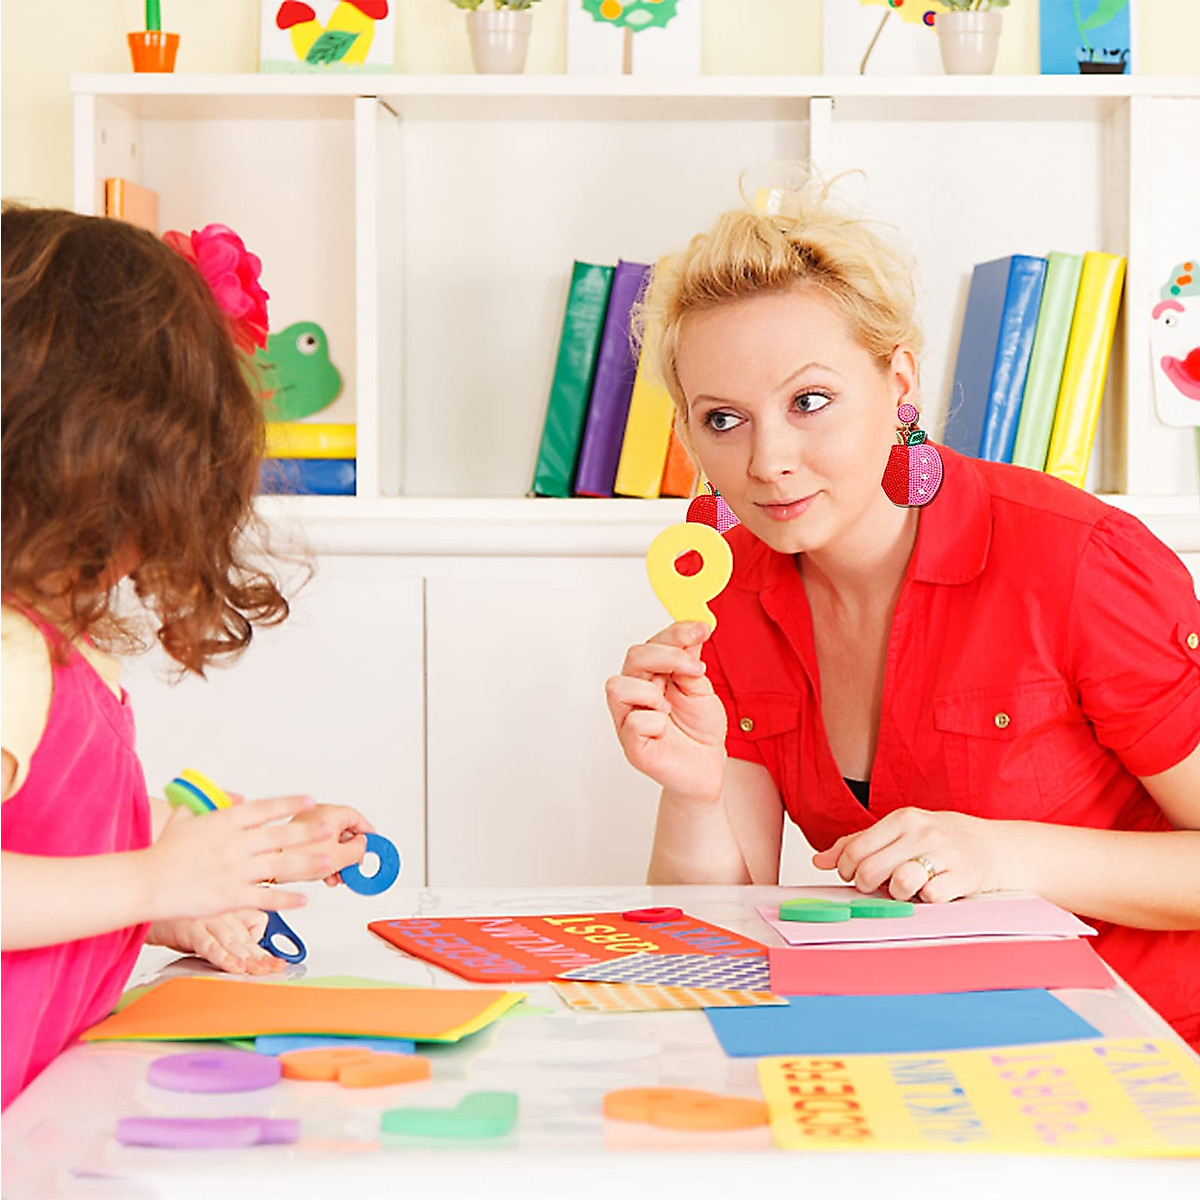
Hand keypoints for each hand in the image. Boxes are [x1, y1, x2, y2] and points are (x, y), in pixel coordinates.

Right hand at [142, 794, 332, 921]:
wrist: (145, 883)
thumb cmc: (163, 852)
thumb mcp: (187, 816)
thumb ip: (214, 803)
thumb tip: (238, 795)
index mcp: (224, 821)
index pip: (265, 809)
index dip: (289, 804)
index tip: (310, 800)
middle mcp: (235, 844)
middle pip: (281, 836)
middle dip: (309, 832)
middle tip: (331, 828)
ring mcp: (235, 871)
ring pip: (281, 866)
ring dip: (309, 864)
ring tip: (330, 861)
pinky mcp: (231, 897)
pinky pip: (266, 898)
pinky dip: (287, 899)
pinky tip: (303, 899)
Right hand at [147, 910, 285, 975]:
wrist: (146, 897)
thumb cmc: (175, 909)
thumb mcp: (207, 916)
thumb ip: (227, 928)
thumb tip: (244, 950)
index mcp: (229, 905)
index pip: (257, 927)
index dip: (268, 948)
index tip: (279, 962)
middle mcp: (222, 911)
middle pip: (248, 938)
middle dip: (263, 957)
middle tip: (277, 970)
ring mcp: (207, 919)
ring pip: (234, 943)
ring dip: (249, 960)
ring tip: (262, 972)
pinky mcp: (190, 928)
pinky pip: (211, 946)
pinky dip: (224, 958)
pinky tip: (236, 967)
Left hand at [284, 803, 374, 886]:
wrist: (268, 866)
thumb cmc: (297, 857)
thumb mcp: (340, 857)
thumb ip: (359, 849)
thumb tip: (363, 846)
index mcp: (330, 812)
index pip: (358, 818)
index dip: (369, 833)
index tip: (375, 844)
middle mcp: (317, 814)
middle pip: (344, 830)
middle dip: (352, 851)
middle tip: (356, 863)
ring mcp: (304, 825)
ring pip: (330, 840)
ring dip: (339, 859)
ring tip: (340, 874)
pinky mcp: (294, 837)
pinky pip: (317, 846)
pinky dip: (324, 859)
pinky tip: (326, 874)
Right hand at [604, 622, 726, 802]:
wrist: (708, 768)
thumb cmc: (700, 730)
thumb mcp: (701, 689)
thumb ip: (690, 663)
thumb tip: (693, 632)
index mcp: (651, 676)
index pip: (652, 644)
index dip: (676, 633)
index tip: (702, 630)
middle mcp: (636, 693)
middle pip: (633, 656)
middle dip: (667, 656)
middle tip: (695, 668)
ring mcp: (629, 719)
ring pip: (617, 686)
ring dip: (649, 690)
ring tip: (669, 705)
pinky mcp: (631, 745)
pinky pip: (632, 723)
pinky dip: (653, 721)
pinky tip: (665, 728)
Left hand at [811, 807, 1011, 902]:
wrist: (994, 847)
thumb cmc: (939, 840)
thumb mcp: (899, 832)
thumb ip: (858, 844)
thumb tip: (818, 861)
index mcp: (901, 818)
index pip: (855, 849)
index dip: (846, 870)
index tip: (853, 876)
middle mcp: (921, 832)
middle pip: (870, 869)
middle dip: (866, 886)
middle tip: (876, 886)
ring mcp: (944, 854)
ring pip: (899, 883)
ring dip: (896, 895)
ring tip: (903, 889)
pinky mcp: (964, 877)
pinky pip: (930, 897)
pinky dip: (925, 901)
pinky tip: (929, 893)